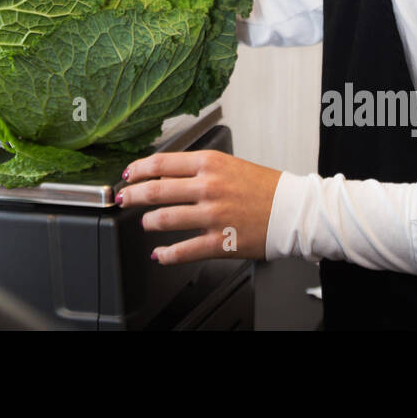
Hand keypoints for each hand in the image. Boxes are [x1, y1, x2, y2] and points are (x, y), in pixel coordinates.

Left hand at [118, 149, 281, 263]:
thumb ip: (198, 169)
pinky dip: (166, 254)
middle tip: (123, 199)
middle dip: (132, 196)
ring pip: (165, 219)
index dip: (138, 170)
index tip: (128, 174)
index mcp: (209, 163)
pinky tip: (159, 254)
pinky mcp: (220, 241)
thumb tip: (165, 176)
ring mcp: (213, 215)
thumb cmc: (264, 186)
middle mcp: (208, 187)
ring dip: (148, 222)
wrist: (293, 209)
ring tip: (146, 223)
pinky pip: (184, 250)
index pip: (161, 163)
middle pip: (156, 190)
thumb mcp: (228, 164)